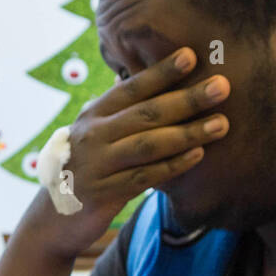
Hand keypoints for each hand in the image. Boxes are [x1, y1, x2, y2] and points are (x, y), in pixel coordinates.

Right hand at [28, 45, 230, 260]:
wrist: (52, 219)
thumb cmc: (84, 169)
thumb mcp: (93, 135)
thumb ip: (118, 112)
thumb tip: (149, 81)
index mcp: (93, 115)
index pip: (131, 88)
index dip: (161, 72)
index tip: (191, 56)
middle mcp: (92, 135)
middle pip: (145, 114)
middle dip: (187, 98)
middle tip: (222, 86)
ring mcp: (96, 165)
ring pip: (148, 144)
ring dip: (188, 133)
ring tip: (221, 124)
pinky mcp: (103, 194)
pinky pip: (144, 177)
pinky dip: (173, 166)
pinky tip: (198, 156)